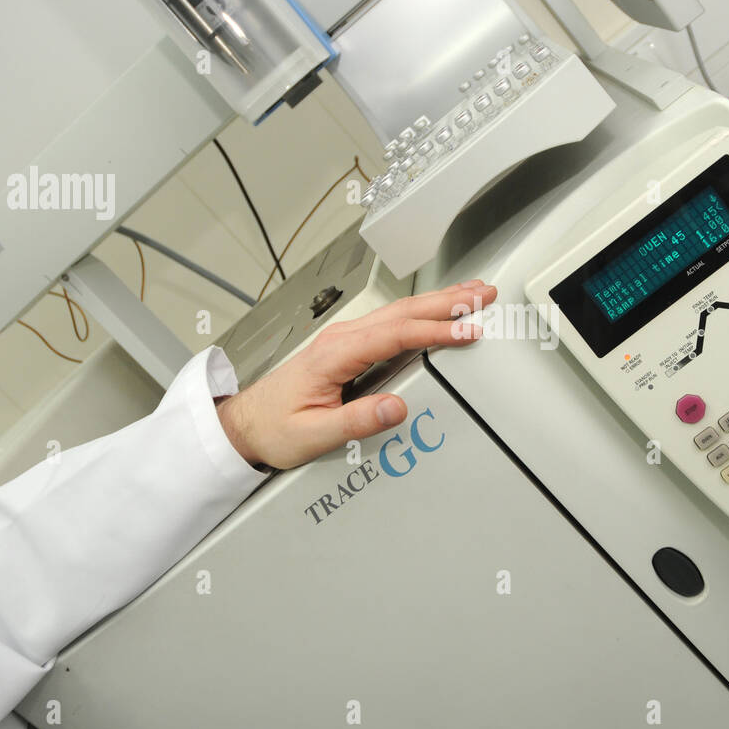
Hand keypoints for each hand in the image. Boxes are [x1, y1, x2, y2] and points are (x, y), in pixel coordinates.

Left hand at [216, 280, 496, 469]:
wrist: (245, 425)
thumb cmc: (275, 428)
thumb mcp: (314, 435)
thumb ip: (356, 422)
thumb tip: (396, 407)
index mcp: (335, 354)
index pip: (396, 334)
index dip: (435, 330)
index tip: (466, 330)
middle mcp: (341, 338)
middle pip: (403, 311)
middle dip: (447, 301)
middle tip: (483, 294)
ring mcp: (343, 338)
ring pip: (399, 311)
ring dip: (437, 301)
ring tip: (472, 293)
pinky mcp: (346, 346)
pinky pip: (391, 322)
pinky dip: (420, 313)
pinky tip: (435, 313)